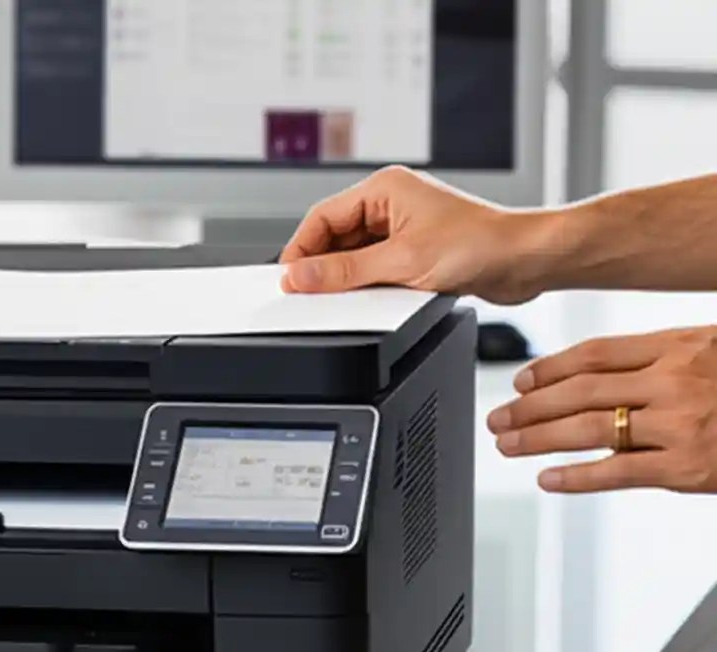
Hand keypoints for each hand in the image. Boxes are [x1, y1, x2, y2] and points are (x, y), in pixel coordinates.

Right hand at [279, 166, 557, 304]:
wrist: (528, 260)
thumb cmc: (481, 245)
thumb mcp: (402, 263)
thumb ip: (345, 271)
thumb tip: (301, 276)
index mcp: (384, 189)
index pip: (322, 217)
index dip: (301, 250)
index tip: (289, 279)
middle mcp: (391, 202)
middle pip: (335, 236)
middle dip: (324, 266)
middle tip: (311, 294)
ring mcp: (403, 226)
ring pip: (355, 253)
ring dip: (349, 277)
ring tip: (351, 296)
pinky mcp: (415, 249)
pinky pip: (376, 265)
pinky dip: (369, 283)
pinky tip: (374, 296)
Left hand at [487, 326, 716, 492]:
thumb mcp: (714, 353)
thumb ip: (664, 361)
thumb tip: (606, 373)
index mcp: (678, 347)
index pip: (595, 354)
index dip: (549, 368)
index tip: (521, 381)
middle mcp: (672, 381)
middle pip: (580, 391)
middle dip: (529, 406)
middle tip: (498, 417)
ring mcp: (678, 424)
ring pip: (589, 429)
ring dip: (538, 438)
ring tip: (508, 444)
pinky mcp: (687, 467)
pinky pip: (618, 471)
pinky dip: (576, 476)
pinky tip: (548, 478)